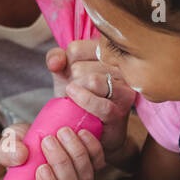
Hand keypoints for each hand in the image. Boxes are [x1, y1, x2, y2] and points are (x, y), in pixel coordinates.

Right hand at [0, 116, 106, 179]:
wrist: (38, 133)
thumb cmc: (20, 147)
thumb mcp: (8, 146)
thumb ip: (7, 151)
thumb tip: (21, 156)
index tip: (41, 168)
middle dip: (61, 164)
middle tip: (48, 140)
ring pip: (87, 177)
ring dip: (76, 154)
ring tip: (63, 131)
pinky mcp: (93, 165)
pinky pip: (99, 162)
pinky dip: (93, 147)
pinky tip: (81, 132)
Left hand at [48, 39, 135, 159]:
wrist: (88, 129)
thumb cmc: (78, 97)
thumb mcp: (64, 73)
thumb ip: (56, 59)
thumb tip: (55, 63)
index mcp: (106, 52)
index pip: (75, 49)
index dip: (66, 64)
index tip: (72, 74)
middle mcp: (120, 68)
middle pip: (80, 67)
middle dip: (71, 83)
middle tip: (76, 92)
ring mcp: (124, 90)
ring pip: (93, 81)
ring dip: (76, 95)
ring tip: (77, 100)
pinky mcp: (122, 112)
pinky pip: (102, 105)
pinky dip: (85, 105)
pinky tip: (76, 105)